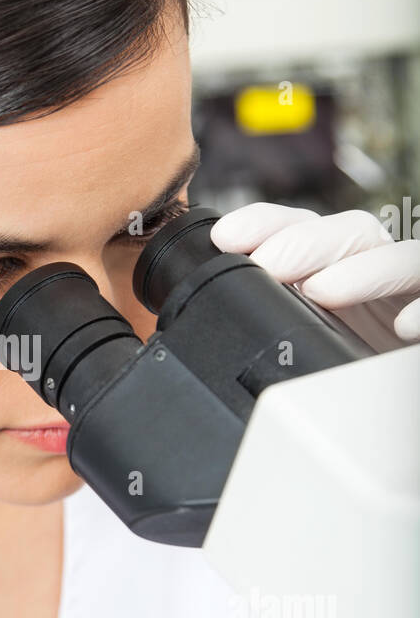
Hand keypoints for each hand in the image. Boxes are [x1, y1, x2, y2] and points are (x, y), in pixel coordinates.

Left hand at [209, 202, 419, 350]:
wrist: (403, 394)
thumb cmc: (354, 361)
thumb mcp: (306, 338)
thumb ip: (275, 315)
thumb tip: (216, 317)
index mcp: (339, 266)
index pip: (303, 227)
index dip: (265, 223)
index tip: (224, 238)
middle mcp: (379, 268)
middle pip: (352, 232)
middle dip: (305, 243)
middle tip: (268, 264)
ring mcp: (414, 289)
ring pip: (403, 258)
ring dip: (362, 271)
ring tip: (322, 292)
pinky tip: (406, 325)